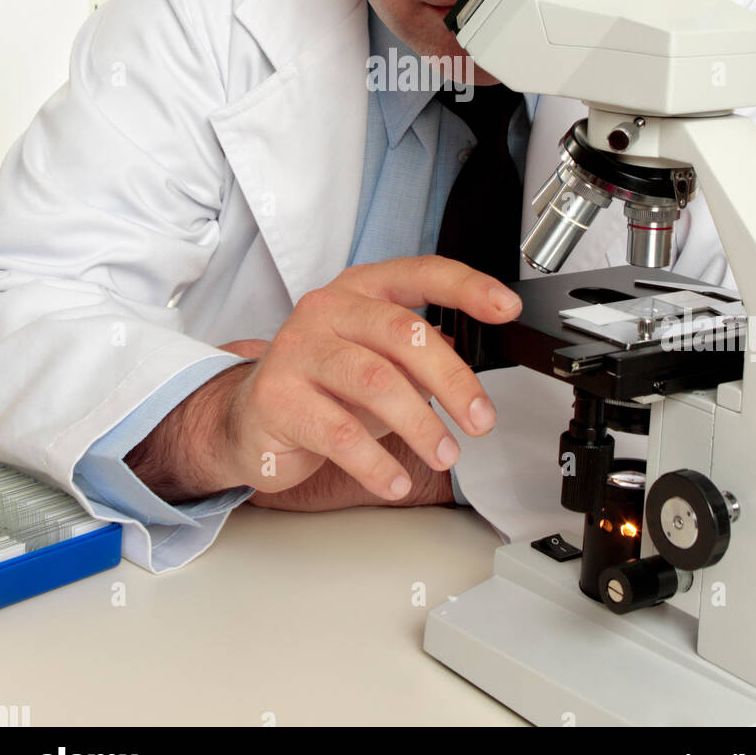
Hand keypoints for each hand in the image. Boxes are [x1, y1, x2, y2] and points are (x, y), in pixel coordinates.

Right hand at [213, 256, 521, 503]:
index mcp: (361, 290)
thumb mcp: (381, 363)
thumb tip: (475, 377)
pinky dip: (376, 463)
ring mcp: (297, 350)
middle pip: (403, 333)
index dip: (467, 287)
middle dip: (453, 379)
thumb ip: (422, 360)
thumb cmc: (325, 387)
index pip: (421, 274)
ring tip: (445, 453)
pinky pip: (339, 433)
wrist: (249, 420)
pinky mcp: (277, 397)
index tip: (506, 308)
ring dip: (421, 424)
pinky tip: (394, 480)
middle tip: (480, 419)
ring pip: (375, 381)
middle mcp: (327, 309)